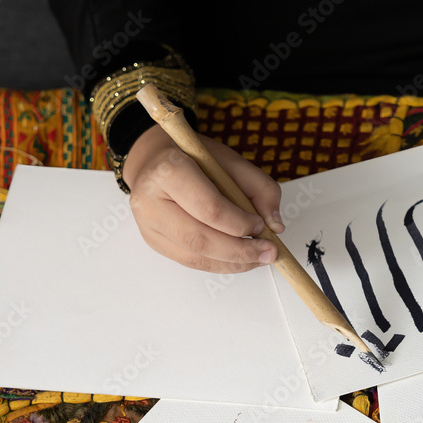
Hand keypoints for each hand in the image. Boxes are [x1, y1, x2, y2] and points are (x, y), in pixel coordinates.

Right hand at [123, 125, 283, 272]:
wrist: (154, 159)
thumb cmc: (193, 157)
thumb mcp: (231, 161)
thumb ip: (260, 188)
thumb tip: (275, 225)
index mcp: (170, 171)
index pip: (209, 208)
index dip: (239, 223)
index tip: (262, 226)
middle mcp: (151, 200)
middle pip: (200, 239)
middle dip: (239, 251)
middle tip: (268, 252)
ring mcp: (148, 224)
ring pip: (194, 256)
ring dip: (231, 263)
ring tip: (257, 258)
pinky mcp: (152, 240)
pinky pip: (189, 261)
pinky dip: (218, 264)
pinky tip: (237, 260)